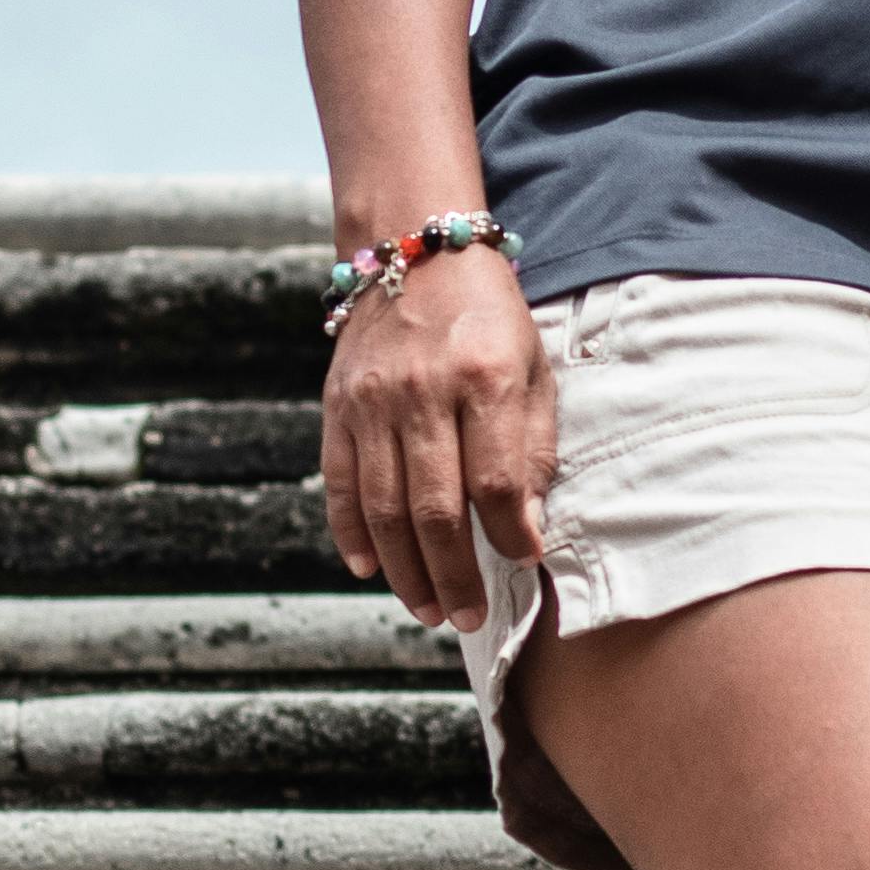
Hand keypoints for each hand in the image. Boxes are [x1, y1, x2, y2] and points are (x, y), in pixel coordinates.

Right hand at [320, 247, 555, 630]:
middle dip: (455, 575)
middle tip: (469, 617)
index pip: (496, 482)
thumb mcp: (532, 367)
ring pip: (384, 508)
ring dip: (405, 571)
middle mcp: (422, 392)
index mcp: (484, 378)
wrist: (415, 252)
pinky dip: (352, 533)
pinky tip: (369, 569)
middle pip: (435, 508)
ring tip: (428, 610)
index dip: (511, 535)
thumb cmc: (489, 318)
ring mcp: (372, 402)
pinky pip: (340, 484)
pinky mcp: (337, 407)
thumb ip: (532, 447)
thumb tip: (528, 530)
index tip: (524, 565)